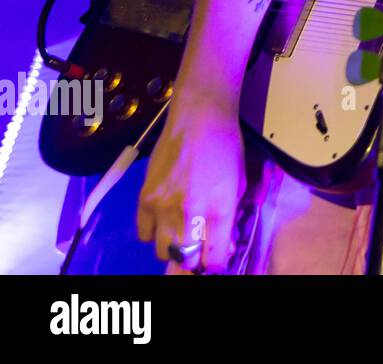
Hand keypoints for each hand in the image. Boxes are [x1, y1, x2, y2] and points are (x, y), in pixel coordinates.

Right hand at [136, 99, 246, 272]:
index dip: (215, 264)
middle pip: (185, 260)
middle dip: (193, 261)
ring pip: (163, 251)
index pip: (213, 258)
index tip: (215, 262)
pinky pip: (144, 234)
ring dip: (174, 247)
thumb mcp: (238, 184)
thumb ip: (228, 217)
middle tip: (199, 250)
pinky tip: (164, 220)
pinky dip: (154, 233)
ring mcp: (163, 206)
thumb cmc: (226, 147)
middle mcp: (190, 212)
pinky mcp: (144, 198)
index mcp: (219, 209)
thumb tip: (221, 244)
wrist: (199, 118)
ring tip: (182, 233)